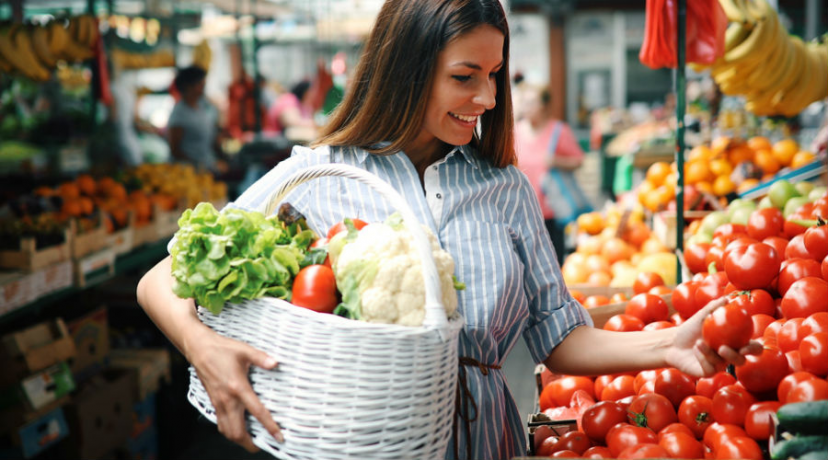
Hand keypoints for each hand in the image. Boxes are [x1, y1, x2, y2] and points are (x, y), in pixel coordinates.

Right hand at [188, 328, 282, 450]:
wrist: (199, 349)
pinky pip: (220, 423)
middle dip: (250, 443)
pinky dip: (229, 430)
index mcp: (238, 387)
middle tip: (263, 444)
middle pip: (237, 432)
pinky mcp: (213, 402)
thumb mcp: (245, 350)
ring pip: (227, 431)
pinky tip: (238, 427)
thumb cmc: (221, 349)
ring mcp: (219, 402)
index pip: (257, 412)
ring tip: (251, 440)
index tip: (278, 436)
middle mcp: (227, 399)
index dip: (269, 426)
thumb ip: (261, 358)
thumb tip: (275, 363)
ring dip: (239, 439)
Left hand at [664, 297, 762, 377]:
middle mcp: (729, 356)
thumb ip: (715, 307)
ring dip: (711, 353)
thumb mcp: (702, 316)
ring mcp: (719, 365)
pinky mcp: (708, 373)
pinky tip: (696, 348)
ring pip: (723, 364)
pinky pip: (709, 368)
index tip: (751, 342)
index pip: (752, 348)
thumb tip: (728, 298)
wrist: (673, 342)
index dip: (755, 348)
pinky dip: (702, 356)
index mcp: (734, 343)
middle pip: (742, 360)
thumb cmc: (690, 329)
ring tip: (700, 342)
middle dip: (738, 356)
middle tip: (725, 348)